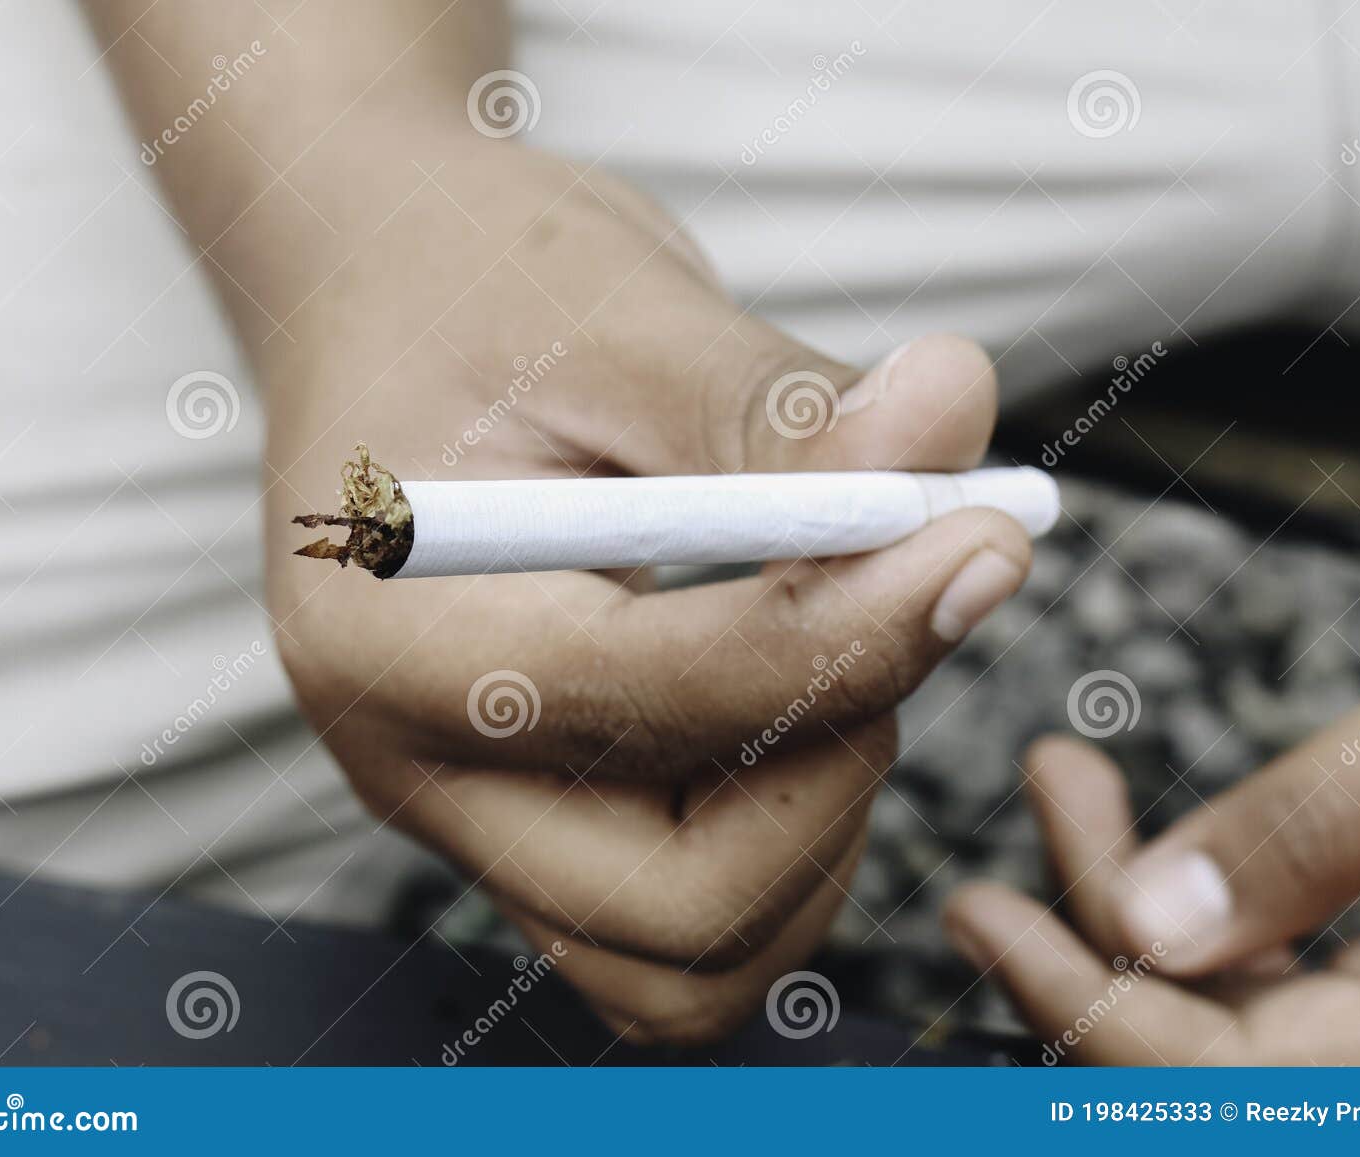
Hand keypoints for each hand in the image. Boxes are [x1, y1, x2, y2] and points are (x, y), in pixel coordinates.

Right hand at [90, 0, 1030, 1041]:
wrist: (379, 299)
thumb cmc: (475, 286)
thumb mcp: (620, 309)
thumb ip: (783, 403)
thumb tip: (953, 421)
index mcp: (393, 631)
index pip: (655, 702)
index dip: (852, 630)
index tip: (979, 540)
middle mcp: (411, 765)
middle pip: (678, 912)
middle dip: (833, 775)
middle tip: (891, 608)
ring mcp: (467, 813)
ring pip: (692, 962)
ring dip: (816, 833)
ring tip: (833, 646)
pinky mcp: (528, 819)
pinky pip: (685, 928)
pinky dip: (784, 846)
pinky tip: (798, 696)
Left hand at [944, 631, 1359, 1063]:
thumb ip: (1315, 833)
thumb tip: (1145, 921)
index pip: (1228, 1087)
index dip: (1083, 1008)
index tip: (980, 915)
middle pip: (1204, 1052)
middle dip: (1088, 924)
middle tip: (1031, 803)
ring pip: (1221, 1004)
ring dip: (1123, 896)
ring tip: (1068, 774)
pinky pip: (1262, 969)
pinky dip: (1184, 892)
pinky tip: (1126, 812)